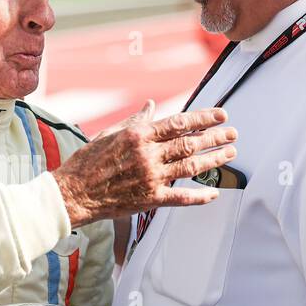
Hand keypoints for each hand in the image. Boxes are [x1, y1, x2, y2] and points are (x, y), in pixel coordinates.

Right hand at [53, 104, 236, 227]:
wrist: (73, 193)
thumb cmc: (88, 162)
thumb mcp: (110, 134)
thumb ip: (135, 120)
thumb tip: (152, 105)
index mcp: (138, 135)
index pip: (179, 122)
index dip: (204, 118)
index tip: (221, 115)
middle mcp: (148, 155)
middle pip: (190, 143)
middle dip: (216, 137)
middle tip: (232, 133)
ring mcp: (150, 178)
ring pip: (191, 166)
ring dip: (214, 159)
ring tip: (230, 153)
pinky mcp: (149, 199)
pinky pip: (181, 197)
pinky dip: (199, 196)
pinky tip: (214, 193)